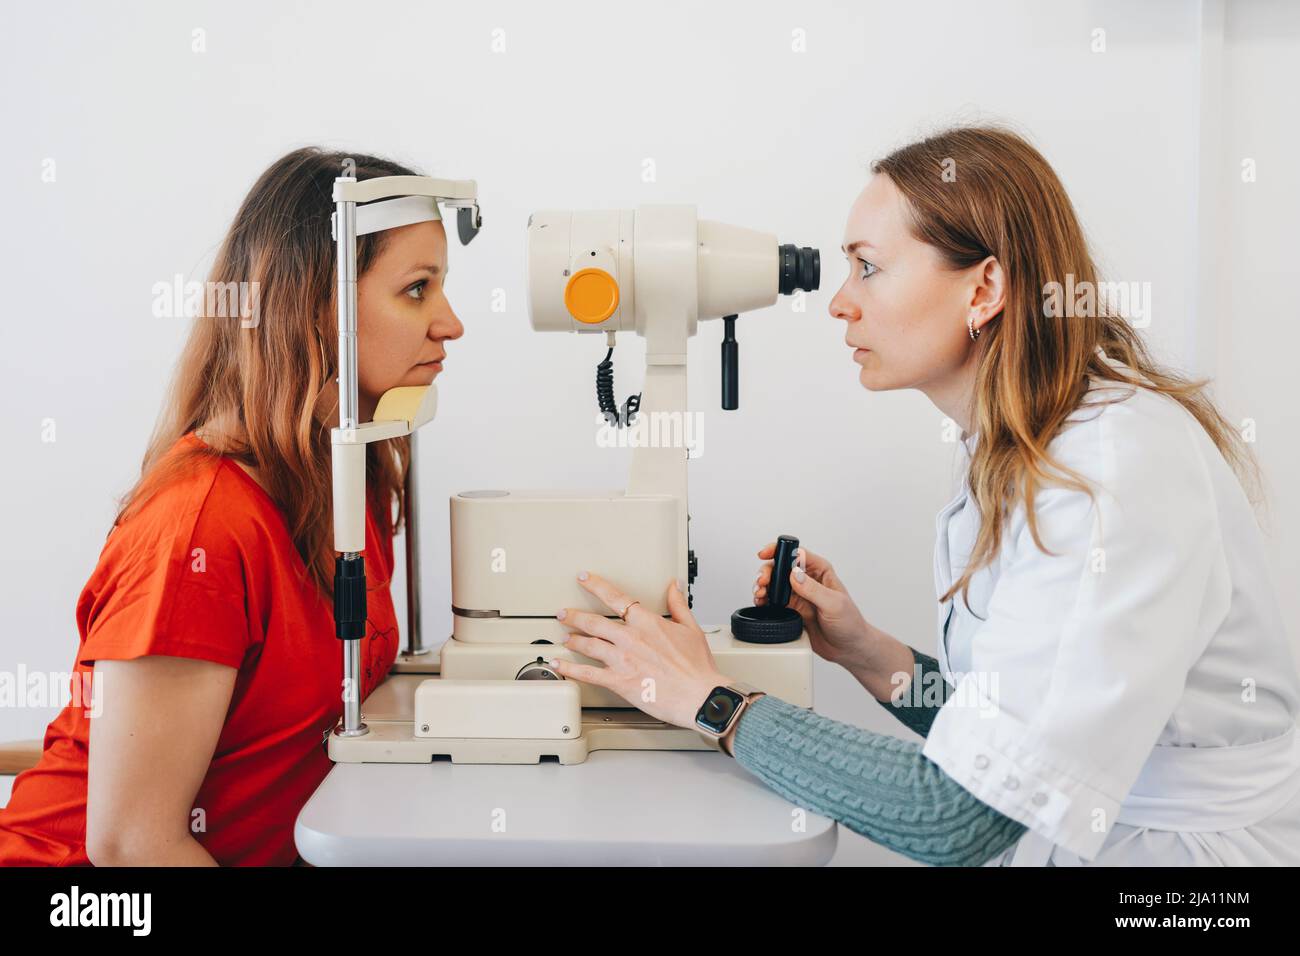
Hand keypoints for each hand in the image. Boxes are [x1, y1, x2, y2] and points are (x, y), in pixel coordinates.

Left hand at [550, 572, 731, 728]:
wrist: (699, 695)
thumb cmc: (697, 668)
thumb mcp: (691, 629)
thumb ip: (678, 605)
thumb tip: (674, 587)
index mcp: (647, 623)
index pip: (615, 597)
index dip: (596, 586)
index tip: (585, 579)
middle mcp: (630, 638)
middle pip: (594, 622)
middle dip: (574, 616)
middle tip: (564, 614)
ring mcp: (622, 660)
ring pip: (588, 644)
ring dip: (573, 639)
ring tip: (565, 638)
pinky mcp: (618, 681)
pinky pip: (588, 673)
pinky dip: (570, 669)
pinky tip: (560, 665)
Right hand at [753, 542, 879, 669]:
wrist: (847, 648)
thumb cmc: (849, 623)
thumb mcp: (834, 604)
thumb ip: (813, 589)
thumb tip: (794, 575)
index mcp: (820, 571)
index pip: (797, 553)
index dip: (779, 550)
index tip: (766, 554)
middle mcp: (807, 580)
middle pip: (780, 567)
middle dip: (767, 571)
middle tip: (762, 582)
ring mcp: (798, 594)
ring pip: (773, 583)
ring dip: (762, 585)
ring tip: (759, 593)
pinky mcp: (791, 609)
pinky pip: (772, 600)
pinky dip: (763, 599)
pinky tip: (761, 603)